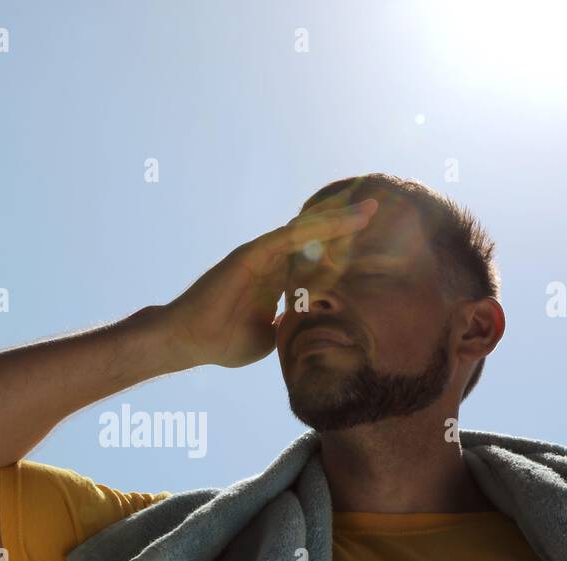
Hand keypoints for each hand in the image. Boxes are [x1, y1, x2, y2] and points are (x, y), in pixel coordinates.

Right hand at [159, 198, 378, 367]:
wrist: (191, 342)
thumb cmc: (223, 343)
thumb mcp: (270, 339)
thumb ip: (290, 328)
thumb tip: (311, 332)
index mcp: (276, 282)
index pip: (316, 261)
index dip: (341, 253)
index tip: (371, 247)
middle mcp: (271, 263)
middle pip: (316, 239)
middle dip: (345, 227)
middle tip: (376, 212)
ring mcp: (262, 255)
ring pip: (306, 231)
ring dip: (338, 221)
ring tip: (368, 211)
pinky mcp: (252, 254)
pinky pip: (288, 236)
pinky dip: (315, 228)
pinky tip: (341, 222)